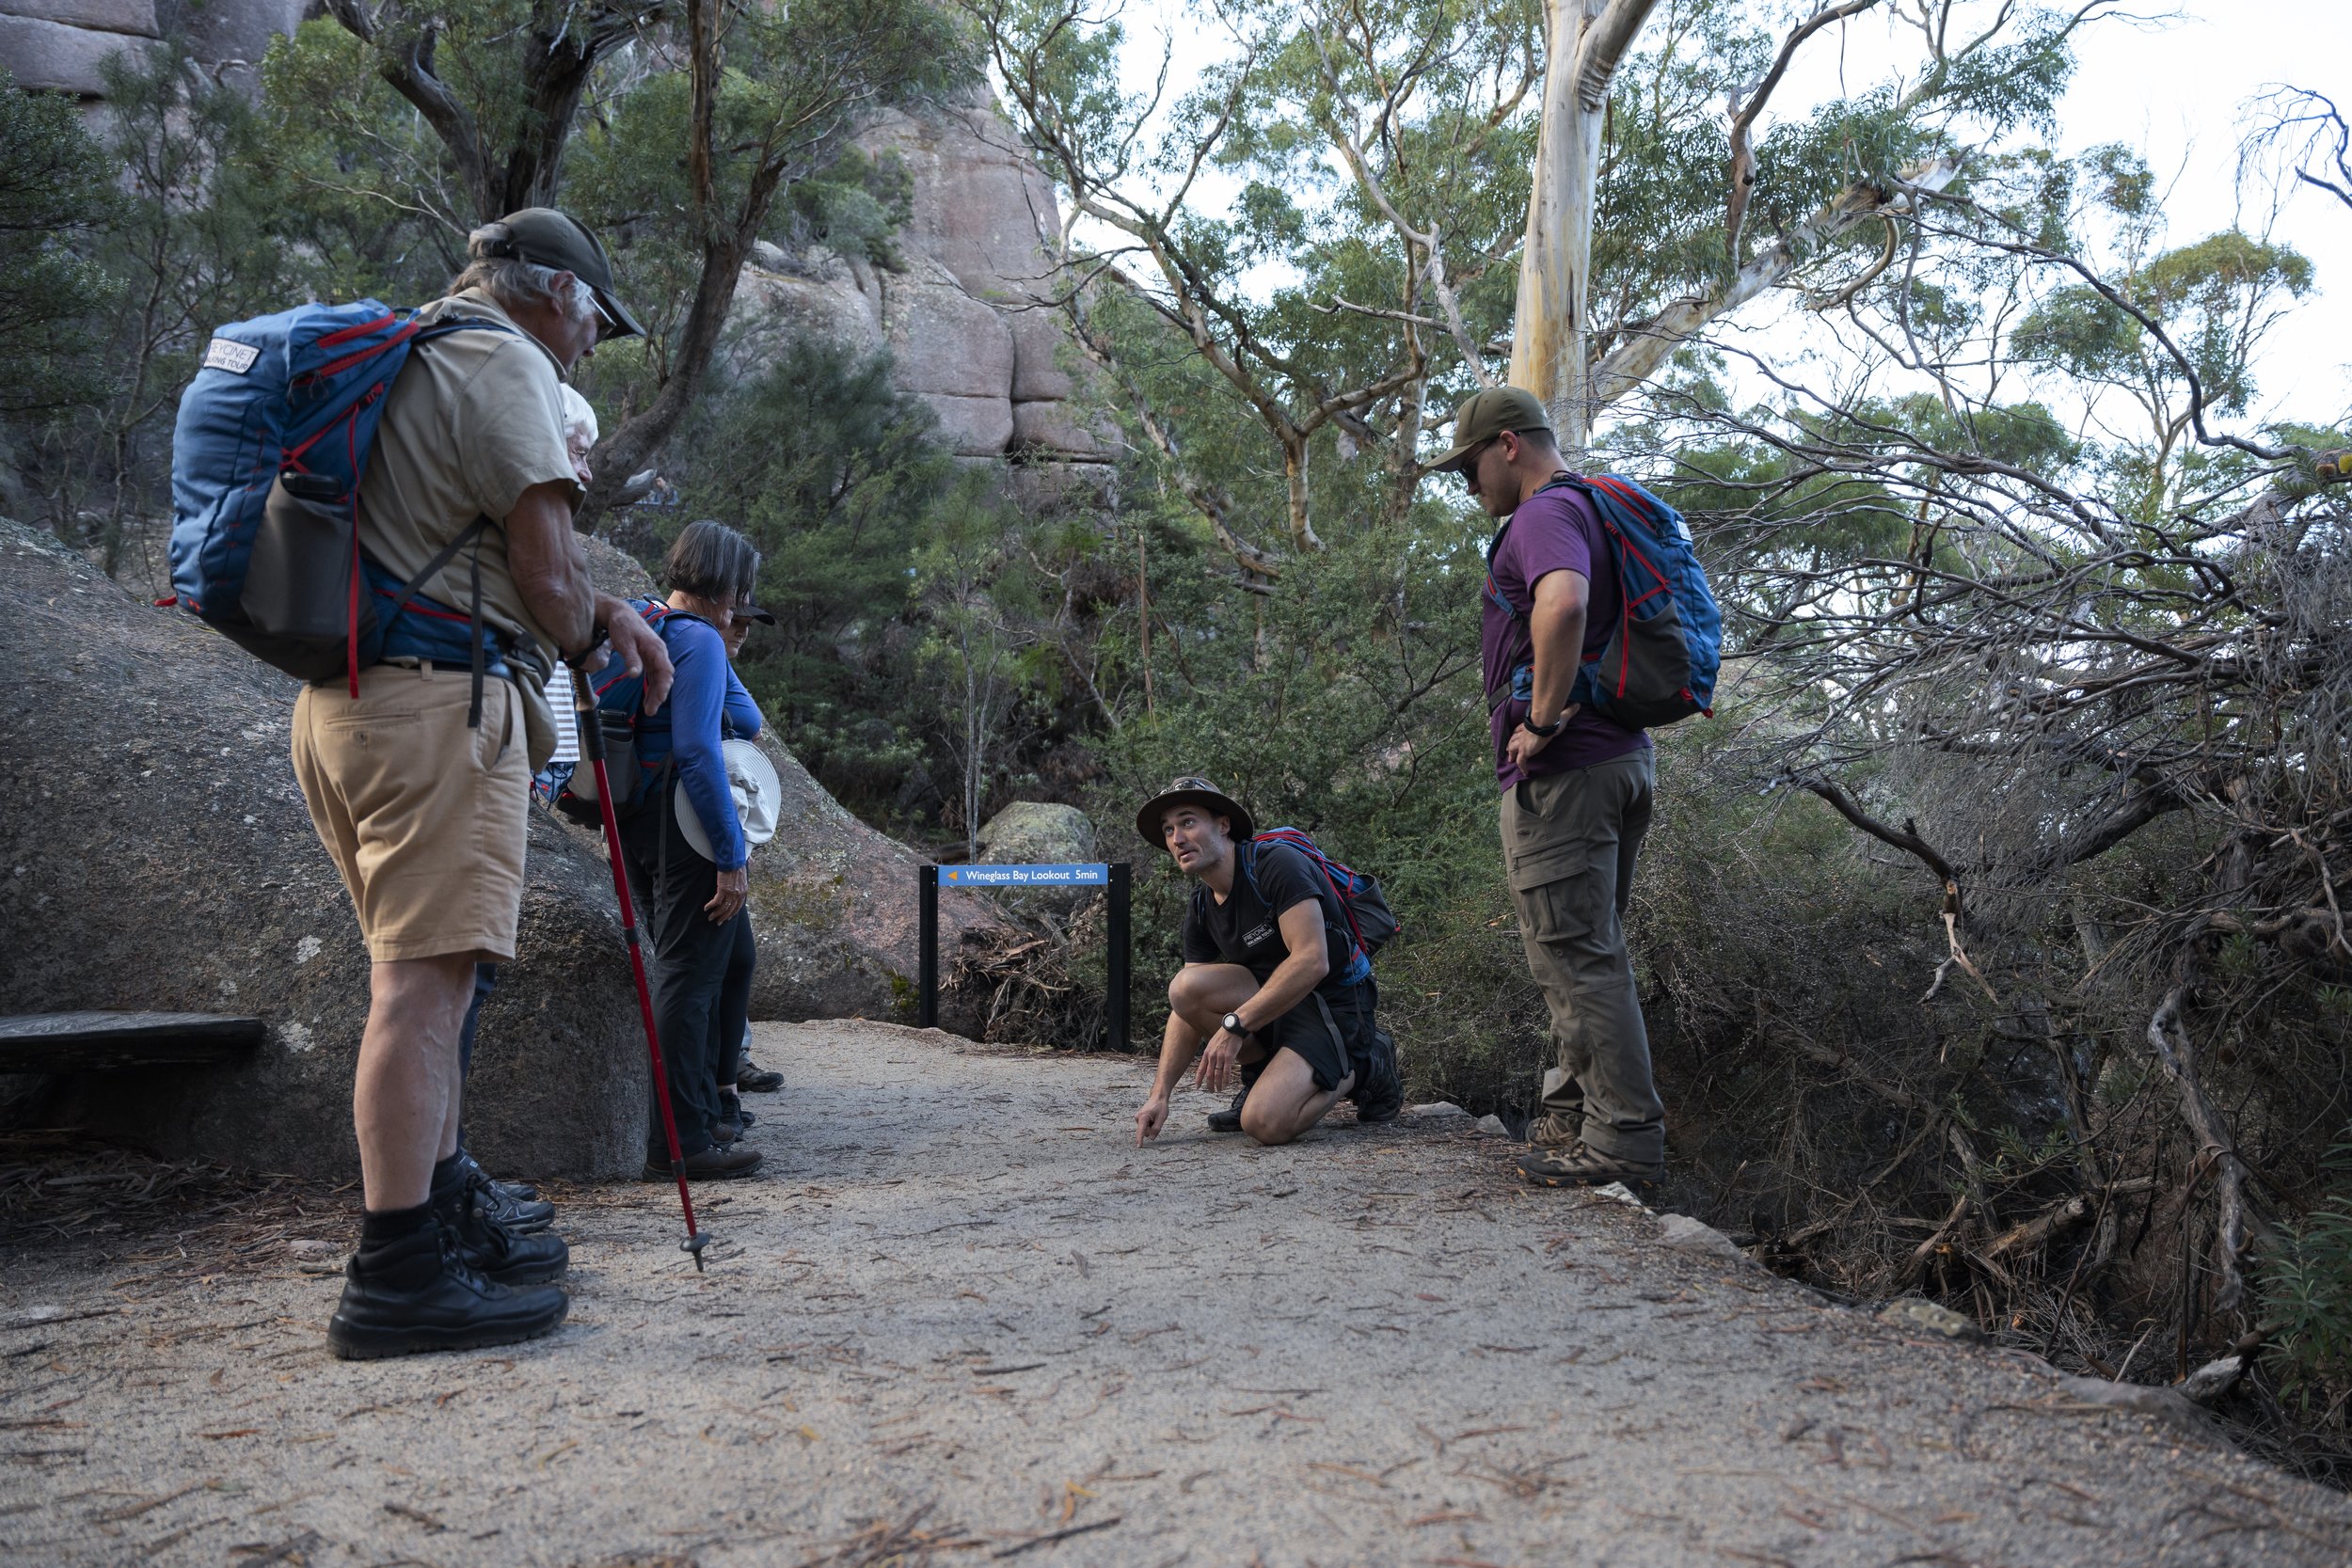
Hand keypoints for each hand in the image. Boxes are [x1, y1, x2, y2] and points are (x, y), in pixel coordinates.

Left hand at [599, 593, 673, 713]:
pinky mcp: (649, 657)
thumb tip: (634, 675)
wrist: (620, 613)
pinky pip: (654, 675)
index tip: (658, 700)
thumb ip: (631, 658)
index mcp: (656, 648)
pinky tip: (648, 698)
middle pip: (664, 677)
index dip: (663, 686)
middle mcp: (659, 653)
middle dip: (659, 694)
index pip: (665, 670)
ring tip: (649, 709)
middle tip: (650, 710)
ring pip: (660, 677)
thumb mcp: (624, 642)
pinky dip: (652, 686)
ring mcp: (655, 655)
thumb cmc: (622, 626)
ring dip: (656, 693)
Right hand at [706, 864, 747, 923]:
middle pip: (730, 910)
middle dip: (723, 917)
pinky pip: (716, 901)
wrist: (733, 860)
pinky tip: (706, 908)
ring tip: (710, 918)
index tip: (728, 918)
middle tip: (718, 923)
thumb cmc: (737, 866)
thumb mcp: (743, 876)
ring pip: (723, 908)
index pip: (739, 906)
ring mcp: (731, 893)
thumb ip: (741, 882)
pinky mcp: (723, 890)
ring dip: (716, 914)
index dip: (733, 913)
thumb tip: (740, 882)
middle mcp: (738, 894)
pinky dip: (710, 906)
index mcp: (744, 892)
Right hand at [1135, 1096, 1168, 1144]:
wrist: (1158, 1097)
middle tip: (1158, 1119)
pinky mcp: (1140, 1119)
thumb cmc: (1160, 1106)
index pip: (1142, 1131)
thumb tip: (1151, 1138)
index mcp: (1143, 1117)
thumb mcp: (1162, 1118)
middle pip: (1146, 1132)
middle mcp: (1138, 1118)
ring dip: (1152, 1127)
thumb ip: (1156, 1129)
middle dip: (1152, 1129)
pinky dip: (1151, 1125)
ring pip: (1146, 1130)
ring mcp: (1138, 1119)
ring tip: (1155, 1117)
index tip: (1139, 1147)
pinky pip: (1146, 1127)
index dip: (1140, 1139)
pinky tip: (1153, 1118)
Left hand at [1193, 1027, 1244, 1093]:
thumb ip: (1210, 1054)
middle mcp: (1212, 1056)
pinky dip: (1226, 1080)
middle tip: (1211, 1091)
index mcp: (1206, 1054)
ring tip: (1219, 1089)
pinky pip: (1226, 1071)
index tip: (1197, 1086)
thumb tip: (1210, 1063)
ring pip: (1217, 1075)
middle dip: (1209, 1085)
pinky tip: (1226, 1084)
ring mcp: (1220, 1057)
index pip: (1201, 1069)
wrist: (1232, 1028)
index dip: (1198, 1079)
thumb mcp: (1212, 1044)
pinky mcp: (1229, 1057)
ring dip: (1218, 1084)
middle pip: (1209, 1075)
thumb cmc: (1223, 1036)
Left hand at [1505, 705, 1577, 770]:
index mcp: (1529, 725)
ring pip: (1513, 749)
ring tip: (1510, 760)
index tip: (1515, 733)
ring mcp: (1523, 743)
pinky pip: (1521, 761)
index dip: (1517, 732)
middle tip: (1508, 748)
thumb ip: (1568, 711)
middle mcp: (1523, 734)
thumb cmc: (1551, 719)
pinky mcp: (1524, 751)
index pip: (1520, 728)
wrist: (1544, 723)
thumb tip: (1578, 705)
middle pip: (1513, 739)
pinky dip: (1522, 767)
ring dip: (1511, 754)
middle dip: (1510, 743)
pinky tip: (1525, 772)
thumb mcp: (1561, 715)